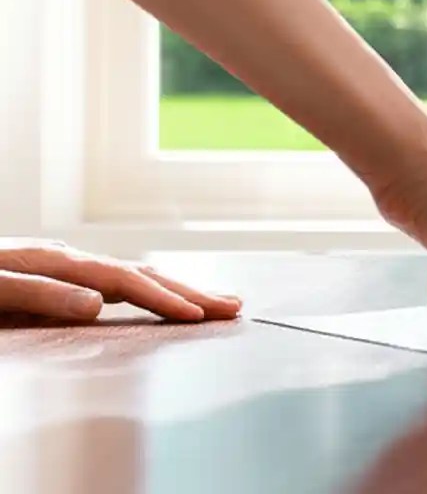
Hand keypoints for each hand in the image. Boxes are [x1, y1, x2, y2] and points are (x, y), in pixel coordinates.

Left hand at [0, 239, 241, 321]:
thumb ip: (41, 294)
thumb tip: (100, 303)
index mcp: (56, 262)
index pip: (126, 280)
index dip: (165, 298)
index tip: (200, 315)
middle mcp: (67, 260)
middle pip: (142, 273)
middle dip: (190, 290)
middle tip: (235, 305)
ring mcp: (64, 268)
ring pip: (134, 276)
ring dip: (178, 289)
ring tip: (215, 300)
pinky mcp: (57, 280)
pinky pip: (116, 284)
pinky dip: (150, 291)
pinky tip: (161, 298)